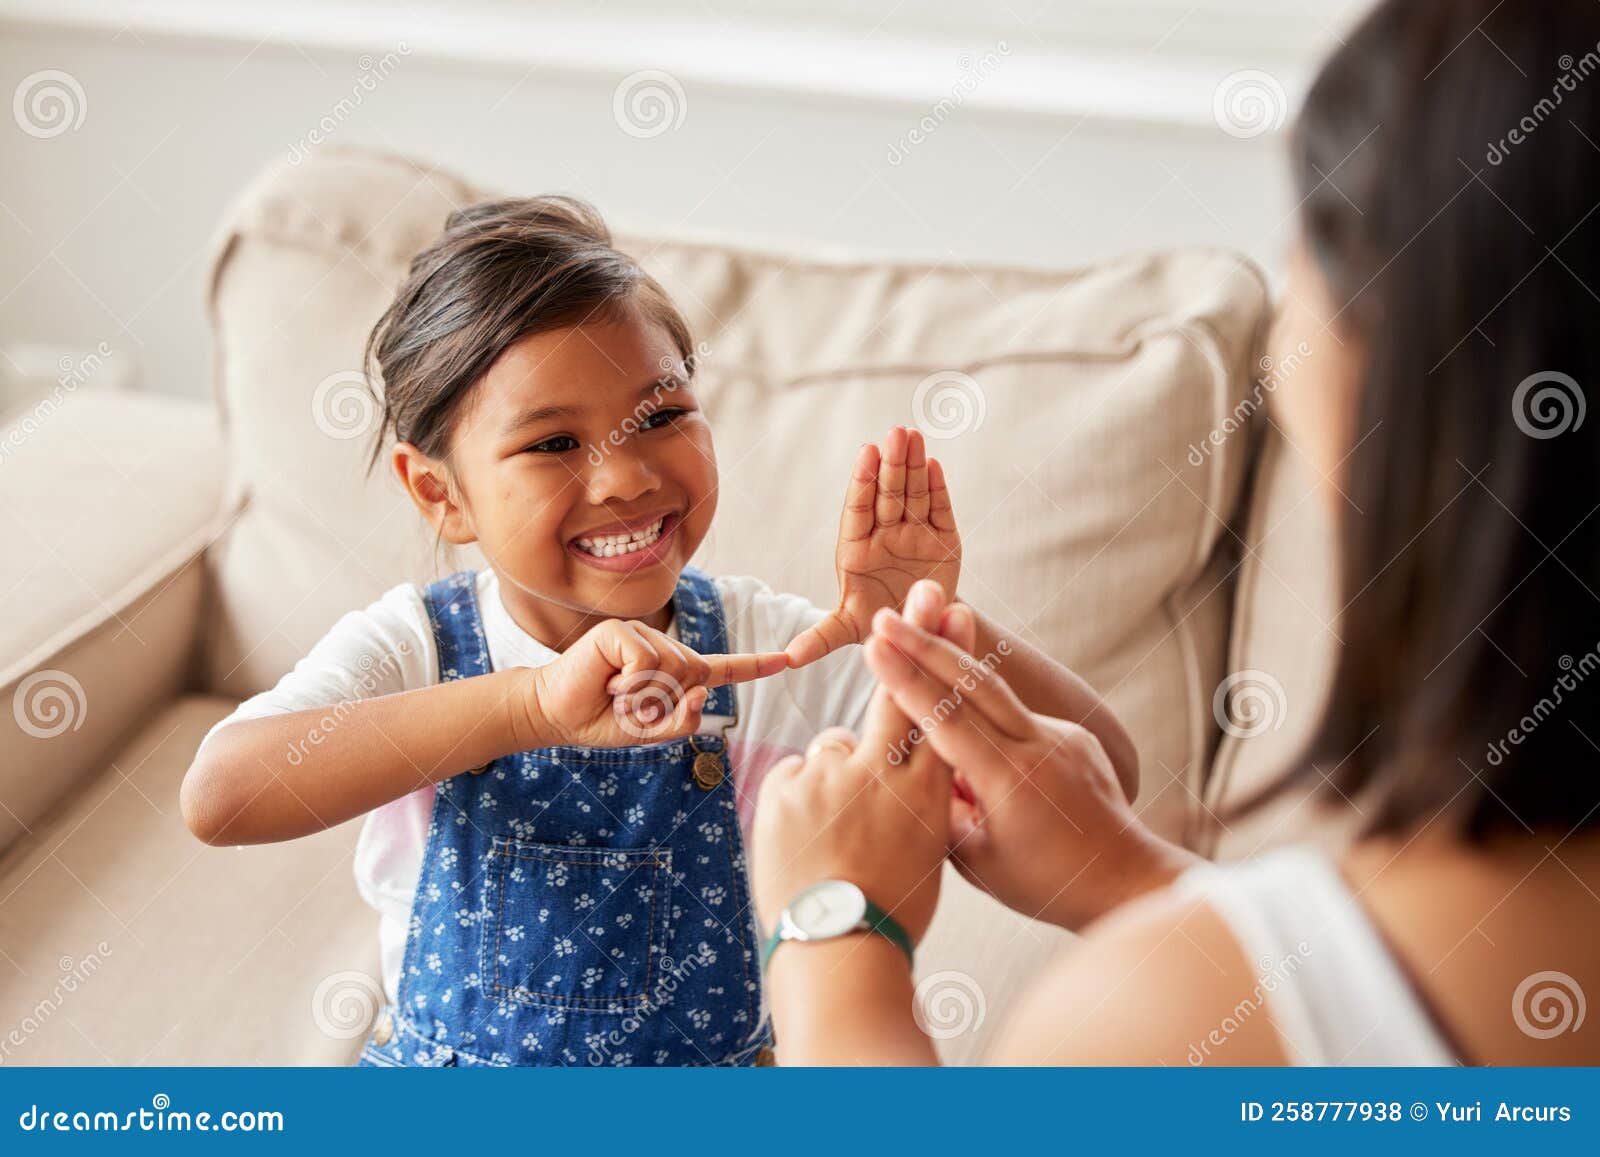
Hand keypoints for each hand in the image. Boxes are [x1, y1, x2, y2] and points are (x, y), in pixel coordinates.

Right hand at [519, 619, 786, 748]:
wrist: (557, 715)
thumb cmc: (602, 720)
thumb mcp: (651, 731)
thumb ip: (683, 720)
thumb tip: (705, 691)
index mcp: (675, 671)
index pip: (722, 667)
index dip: (755, 665)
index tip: (789, 659)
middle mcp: (664, 647)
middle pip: (693, 675)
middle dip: (661, 703)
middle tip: (626, 705)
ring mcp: (642, 634)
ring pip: (671, 669)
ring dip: (642, 695)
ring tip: (614, 693)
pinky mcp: (620, 631)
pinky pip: (646, 662)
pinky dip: (628, 683)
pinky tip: (607, 682)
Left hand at [753, 591, 952, 945]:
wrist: (835, 952)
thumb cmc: (892, 910)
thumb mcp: (930, 850)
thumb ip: (924, 798)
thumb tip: (917, 763)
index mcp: (927, 789)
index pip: (935, 705)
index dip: (938, 651)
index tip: (940, 602)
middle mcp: (882, 771)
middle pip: (890, 694)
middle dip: (901, 644)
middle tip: (914, 597)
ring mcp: (829, 776)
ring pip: (834, 747)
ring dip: (834, 775)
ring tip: (834, 832)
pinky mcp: (784, 788)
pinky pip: (795, 773)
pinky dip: (800, 796)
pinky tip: (806, 838)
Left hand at [786, 426, 960, 667]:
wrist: (922, 629)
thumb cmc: (878, 623)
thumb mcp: (849, 631)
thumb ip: (822, 637)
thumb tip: (787, 658)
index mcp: (857, 549)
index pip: (858, 510)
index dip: (864, 481)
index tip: (867, 453)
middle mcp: (885, 535)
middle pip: (887, 494)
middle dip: (891, 464)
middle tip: (895, 433)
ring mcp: (914, 533)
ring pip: (912, 494)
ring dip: (913, 464)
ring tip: (913, 436)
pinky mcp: (943, 538)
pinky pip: (939, 509)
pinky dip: (938, 488)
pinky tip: (933, 464)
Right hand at [862, 592, 1196, 931]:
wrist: (1125, 880)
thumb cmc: (1045, 884)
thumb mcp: (978, 862)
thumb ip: (940, 810)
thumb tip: (912, 769)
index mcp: (1010, 781)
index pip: (947, 719)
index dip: (906, 679)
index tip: (874, 646)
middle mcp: (1039, 747)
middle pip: (974, 682)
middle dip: (926, 643)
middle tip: (887, 616)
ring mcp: (1062, 736)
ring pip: (996, 694)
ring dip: (952, 666)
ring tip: (918, 638)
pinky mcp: (1076, 735)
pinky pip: (1019, 718)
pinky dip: (986, 715)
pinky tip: (973, 729)